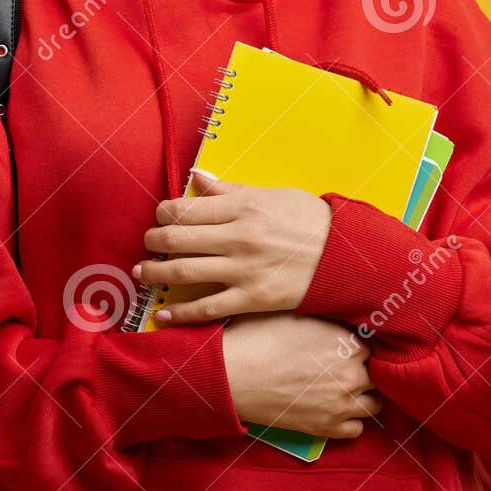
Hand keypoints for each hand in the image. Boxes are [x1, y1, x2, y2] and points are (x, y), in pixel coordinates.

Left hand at [133, 166, 331, 323]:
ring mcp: (243, 270)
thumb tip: (197, 176)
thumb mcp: (273, 195)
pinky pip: (206, 308)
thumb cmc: (312, 221)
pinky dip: (180, 313)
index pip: (186, 207)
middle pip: (177, 238)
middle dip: (153, 240)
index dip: (164, 212)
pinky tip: (163, 314)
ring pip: (183, 272)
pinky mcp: (252, 299)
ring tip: (144, 272)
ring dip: (156, 272)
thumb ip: (230, 189)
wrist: (347, 257)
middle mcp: (238, 237)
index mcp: (243, 207)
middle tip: (149, 242)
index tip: (161, 215)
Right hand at [221, 312, 382, 440]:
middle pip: (375, 374)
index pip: (372, 346)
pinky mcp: (326, 427)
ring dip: (364, 396)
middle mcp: (353, 374)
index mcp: (348, 343)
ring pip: (374, 404)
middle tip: (344, 369)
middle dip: (363, 371)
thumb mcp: (296, 315)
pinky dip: (351, 421)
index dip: (358, 347)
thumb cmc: (259, 339)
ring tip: (345, 390)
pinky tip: (337, 410)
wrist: (233, 375)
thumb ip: (327, 321)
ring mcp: (342, 404)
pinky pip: (356, 429)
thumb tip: (339, 321)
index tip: (347, 349)